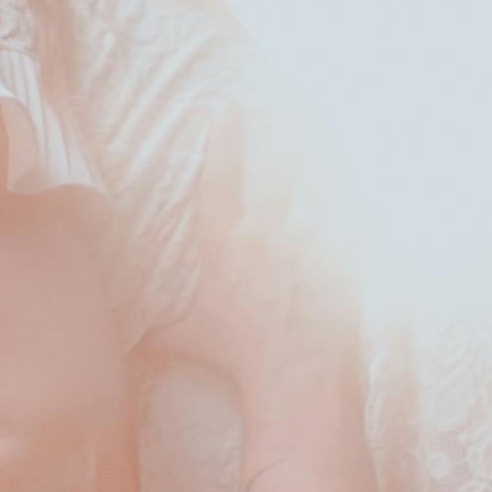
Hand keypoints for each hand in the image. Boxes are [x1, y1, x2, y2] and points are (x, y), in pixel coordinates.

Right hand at [180, 113, 356, 396]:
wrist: (298, 382)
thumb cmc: (240, 363)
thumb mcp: (188, 344)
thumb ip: (157, 335)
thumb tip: (125, 345)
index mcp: (225, 245)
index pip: (218, 179)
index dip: (223, 140)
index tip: (228, 109)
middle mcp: (266, 234)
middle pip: (278, 173)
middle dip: (284, 148)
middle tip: (292, 116)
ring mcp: (308, 243)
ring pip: (317, 193)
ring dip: (321, 179)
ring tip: (330, 153)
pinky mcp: (342, 259)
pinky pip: (352, 225)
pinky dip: (356, 217)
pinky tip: (366, 206)